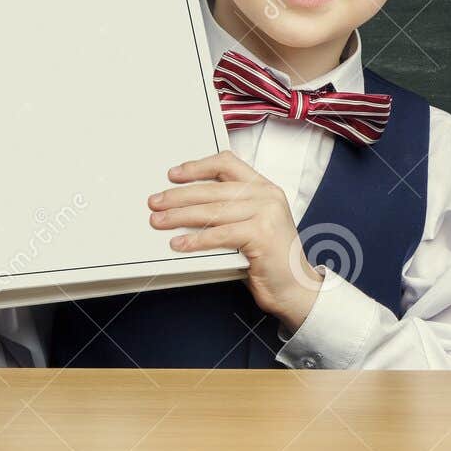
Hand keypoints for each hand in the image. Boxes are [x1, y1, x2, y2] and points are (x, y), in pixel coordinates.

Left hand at [149, 151, 323, 329]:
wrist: (295, 287)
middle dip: (179, 196)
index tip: (173, 175)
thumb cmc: (269, 258)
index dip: (198, 167)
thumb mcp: (253, 224)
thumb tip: (185, 204)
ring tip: (159, 221)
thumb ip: (230, 209)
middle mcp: (268, 196)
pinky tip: (179, 244)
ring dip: (181, 216)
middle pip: (214, 189)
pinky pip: (220, 235)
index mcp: (265, 188)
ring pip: (213, 210)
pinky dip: (196, 240)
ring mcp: (267, 214)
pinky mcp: (262, 235)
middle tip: (155, 202)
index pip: (228, 164)